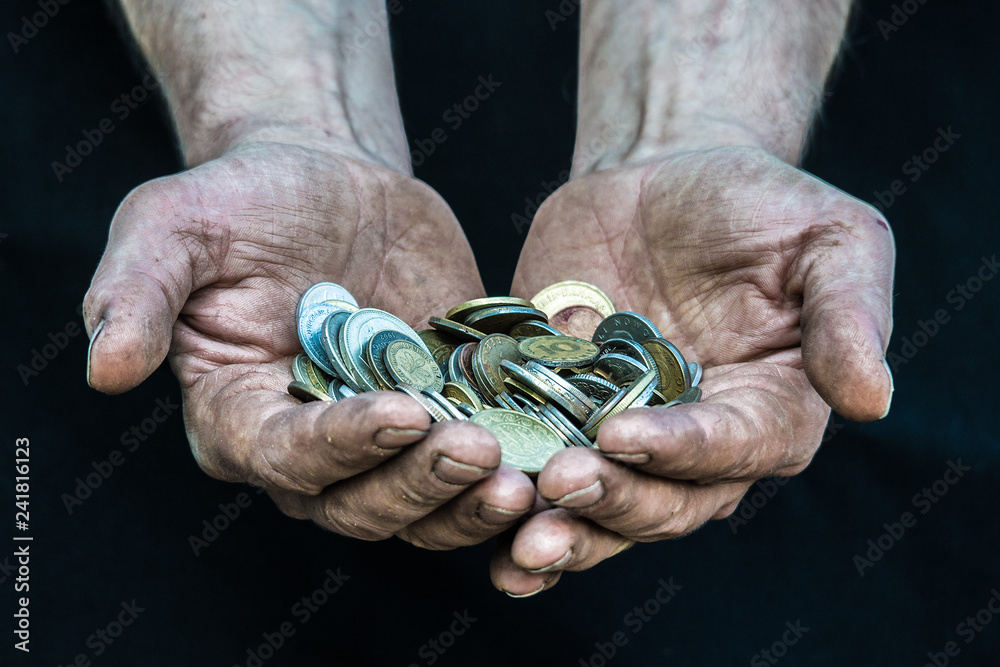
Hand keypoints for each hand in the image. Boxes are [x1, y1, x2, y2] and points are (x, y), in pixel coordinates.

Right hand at [84, 137, 535, 548]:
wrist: (330, 181)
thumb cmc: (244, 200)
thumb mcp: (175, 224)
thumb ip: (137, 291)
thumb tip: (107, 368)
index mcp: (239, 414)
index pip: (286, 457)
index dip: (342, 445)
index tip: (399, 410)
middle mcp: (310, 447)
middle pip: (362, 503)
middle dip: (421, 483)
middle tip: (481, 452)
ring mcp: (383, 439)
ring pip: (423, 507)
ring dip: (473, 502)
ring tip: (529, 476)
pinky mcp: (442, 416)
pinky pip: (476, 465)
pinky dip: (513, 471)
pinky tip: (556, 455)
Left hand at [492, 146, 893, 593]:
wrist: (664, 176)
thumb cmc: (759, 205)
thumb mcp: (828, 240)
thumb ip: (848, 316)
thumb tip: (871, 401)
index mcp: (770, 409)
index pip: (736, 450)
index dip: (685, 449)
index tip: (627, 434)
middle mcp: (697, 442)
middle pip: (665, 503)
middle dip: (613, 501)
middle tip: (559, 484)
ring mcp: (622, 433)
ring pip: (599, 508)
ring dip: (560, 531)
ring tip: (517, 544)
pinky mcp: (560, 414)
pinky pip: (537, 468)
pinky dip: (510, 502)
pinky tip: (477, 518)